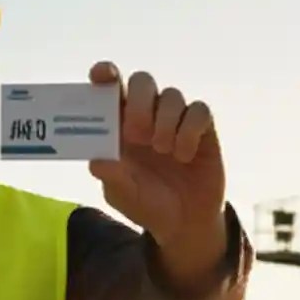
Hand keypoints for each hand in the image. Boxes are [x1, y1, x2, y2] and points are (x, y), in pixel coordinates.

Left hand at [87, 61, 226, 251]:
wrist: (184, 225)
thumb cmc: (148, 204)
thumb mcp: (123, 195)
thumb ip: (111, 177)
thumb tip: (97, 160)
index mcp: (121, 125)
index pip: (111, 88)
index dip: (106, 74)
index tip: (103, 76)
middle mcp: (149, 116)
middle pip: (144, 82)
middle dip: (140, 101)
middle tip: (136, 134)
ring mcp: (177, 120)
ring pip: (172, 95)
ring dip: (166, 121)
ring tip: (164, 152)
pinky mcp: (203, 129)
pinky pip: (199, 111)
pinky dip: (190, 130)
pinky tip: (184, 155)